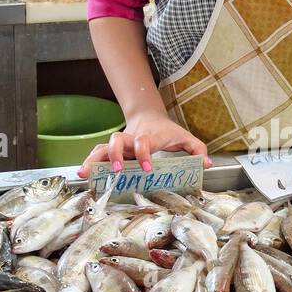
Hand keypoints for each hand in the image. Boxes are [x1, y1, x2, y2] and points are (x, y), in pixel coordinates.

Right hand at [77, 109, 211, 176]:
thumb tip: (207, 164)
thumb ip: (198, 149)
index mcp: (147, 137)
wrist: (148, 117)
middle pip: (116, 141)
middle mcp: (130, 140)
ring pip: (102, 148)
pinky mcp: (112, 150)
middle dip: (115, 155)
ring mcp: (119, 145)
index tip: (147, 167)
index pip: (143, 143)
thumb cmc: (167, 131)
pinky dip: (90, 162)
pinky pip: (98, 154)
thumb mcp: (185, 137)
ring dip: (94, 160)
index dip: (143, 153)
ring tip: (85, 174)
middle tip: (116, 170)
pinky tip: (84, 174)